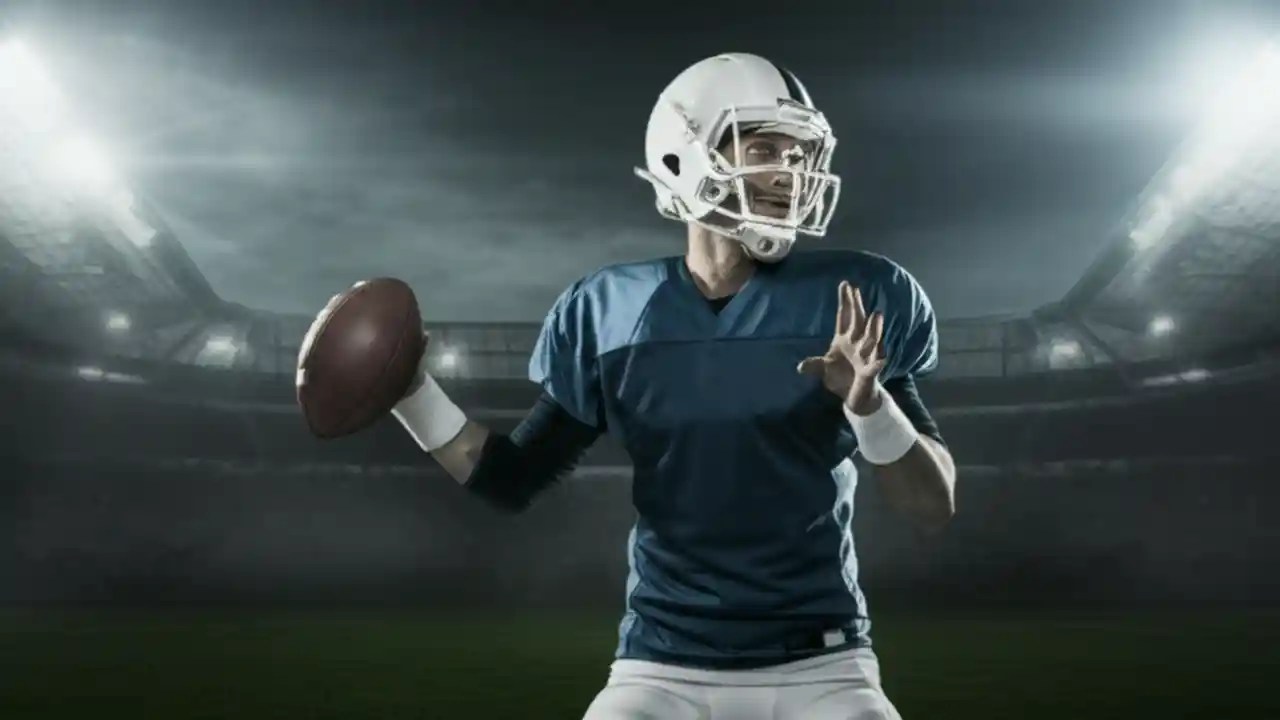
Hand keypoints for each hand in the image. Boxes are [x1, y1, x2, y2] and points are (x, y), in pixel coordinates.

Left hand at [797, 281, 886, 415]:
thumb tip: (800, 367)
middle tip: (854, 290)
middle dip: (856, 307)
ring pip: (872, 340)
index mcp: (844, 339)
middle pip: (858, 322)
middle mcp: (857, 343)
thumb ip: (814, 366)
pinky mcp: (871, 372)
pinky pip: (876, 365)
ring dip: (874, 328)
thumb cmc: (841, 377)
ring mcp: (866, 356)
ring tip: (877, 314)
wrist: (855, 397)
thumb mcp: (824, 370)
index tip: (845, 285)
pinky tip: (881, 358)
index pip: (845, 317)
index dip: (845, 302)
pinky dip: (878, 361)